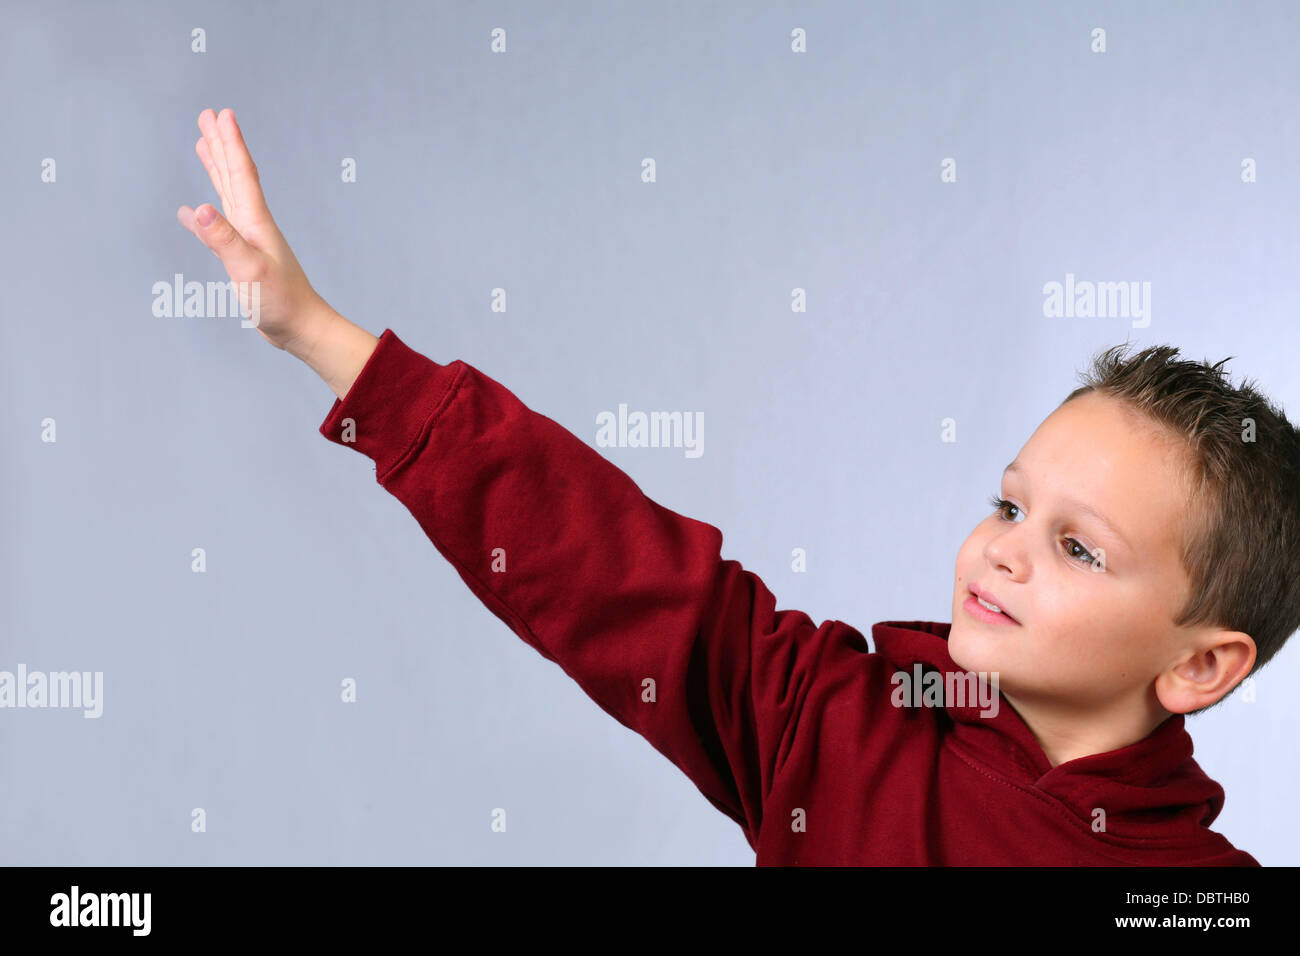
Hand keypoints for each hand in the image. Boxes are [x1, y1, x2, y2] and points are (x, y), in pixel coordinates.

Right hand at [177, 108, 324, 351]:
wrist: (300, 329)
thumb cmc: (280, 302)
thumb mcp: (248, 270)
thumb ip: (223, 240)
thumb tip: (197, 209)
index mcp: (255, 222)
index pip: (241, 174)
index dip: (230, 142)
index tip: (220, 113)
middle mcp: (253, 225)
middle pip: (234, 175)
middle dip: (220, 144)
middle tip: (207, 115)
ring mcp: (248, 240)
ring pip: (227, 194)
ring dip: (215, 169)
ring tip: (202, 144)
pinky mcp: (243, 258)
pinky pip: (218, 228)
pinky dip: (203, 218)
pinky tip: (190, 212)